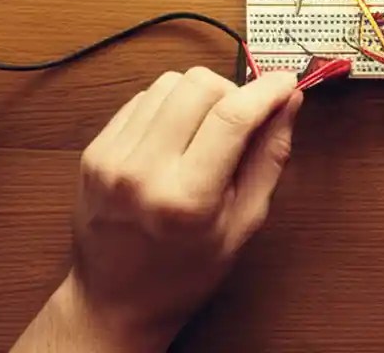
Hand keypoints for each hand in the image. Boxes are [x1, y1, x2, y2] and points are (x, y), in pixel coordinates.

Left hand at [13, 68, 302, 351]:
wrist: (114, 300)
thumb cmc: (185, 272)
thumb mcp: (243, 224)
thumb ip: (270, 158)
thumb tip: (289, 102)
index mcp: (187, 199)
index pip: (232, 117)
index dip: (266, 90)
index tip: (285, 82)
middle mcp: (142, 172)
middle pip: (198, 85)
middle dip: (231, 92)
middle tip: (241, 120)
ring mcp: (112, 158)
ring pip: (168, 83)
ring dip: (198, 96)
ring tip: (205, 133)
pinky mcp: (94, 150)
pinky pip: (141, 98)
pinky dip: (168, 107)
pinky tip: (176, 139)